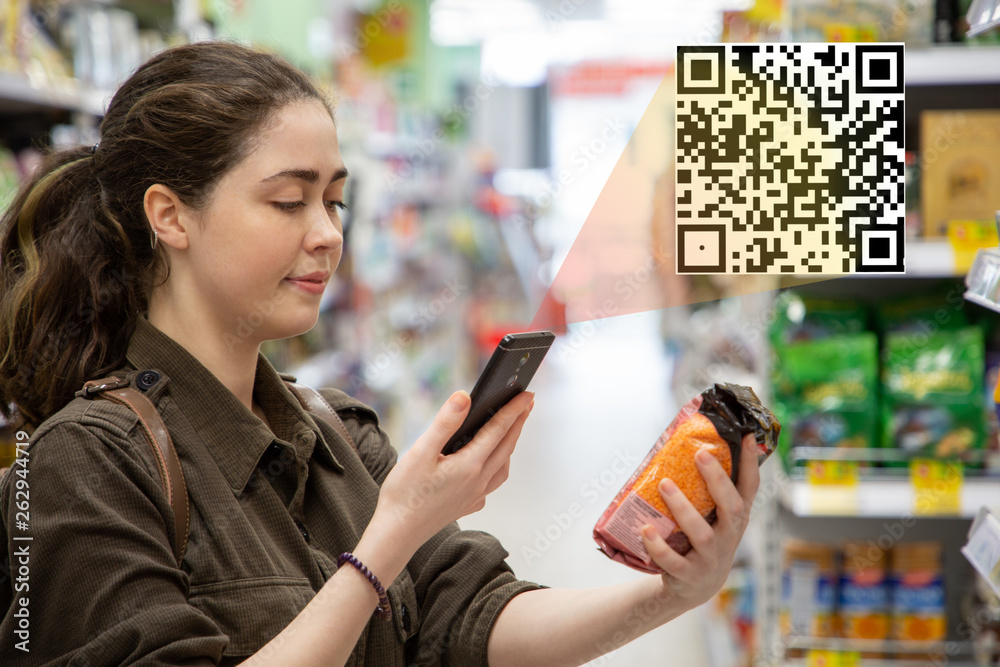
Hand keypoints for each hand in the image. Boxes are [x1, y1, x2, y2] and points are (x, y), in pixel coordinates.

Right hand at [370, 390, 533, 554]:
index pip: (499, 430)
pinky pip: (492, 483)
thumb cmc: (404, 493)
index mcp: (469, 465)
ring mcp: (475, 496)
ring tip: (510, 430)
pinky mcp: (468, 505)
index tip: (527, 393)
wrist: (397, 534)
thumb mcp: (420, 452)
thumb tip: (465, 397)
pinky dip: (497, 468)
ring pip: (503, 467)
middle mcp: (479, 481)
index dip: (514, 409)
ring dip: (509, 446)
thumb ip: (445, 423)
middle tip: (528, 403)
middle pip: (506, 446)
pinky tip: (487, 464)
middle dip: (518, 423)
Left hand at [639, 432, 759, 608]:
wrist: (696, 587)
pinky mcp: (689, 575)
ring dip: (682, 508)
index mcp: (736, 518)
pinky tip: (646, 528)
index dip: (750, 463)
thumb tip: (689, 445)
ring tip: (664, 485)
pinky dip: (658, 546)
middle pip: (731, 508)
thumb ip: (708, 490)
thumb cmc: (704, 540)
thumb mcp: (713, 517)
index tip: (746, 436)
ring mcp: (711, 558)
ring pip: (702, 534)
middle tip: (700, 455)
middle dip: (717, 481)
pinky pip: (673, 561)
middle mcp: (729, 537)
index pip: (749, 488)